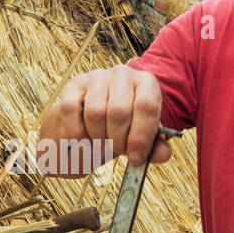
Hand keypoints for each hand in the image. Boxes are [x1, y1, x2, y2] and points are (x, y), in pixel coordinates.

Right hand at [56, 66, 172, 167]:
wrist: (100, 114)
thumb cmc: (127, 125)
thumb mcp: (144, 135)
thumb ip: (155, 147)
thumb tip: (163, 154)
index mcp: (146, 83)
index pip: (146, 106)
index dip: (140, 136)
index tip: (135, 158)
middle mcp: (123, 74)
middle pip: (119, 112)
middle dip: (117, 140)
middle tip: (116, 151)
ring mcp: (97, 77)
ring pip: (95, 112)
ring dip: (97, 138)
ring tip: (101, 146)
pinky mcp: (75, 84)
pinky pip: (70, 108)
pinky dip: (76, 131)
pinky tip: (82, 141)